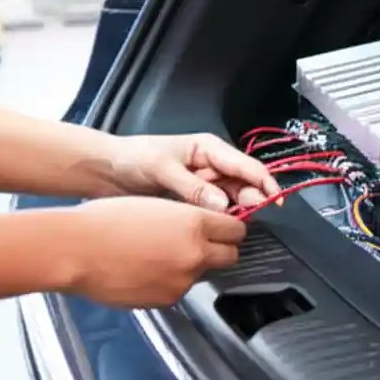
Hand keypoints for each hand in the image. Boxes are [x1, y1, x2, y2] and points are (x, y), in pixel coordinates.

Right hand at [67, 197, 245, 306]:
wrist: (77, 250)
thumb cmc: (107, 221)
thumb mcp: (156, 205)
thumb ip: (187, 217)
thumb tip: (206, 225)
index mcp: (194, 223)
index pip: (236, 230)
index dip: (229, 228)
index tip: (223, 228)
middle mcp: (195, 254)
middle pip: (231, 255)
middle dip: (220, 249)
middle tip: (199, 243)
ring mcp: (182, 281)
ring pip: (203, 273)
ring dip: (191, 266)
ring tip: (159, 255)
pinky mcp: (167, 300)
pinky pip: (180, 288)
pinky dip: (170, 281)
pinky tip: (147, 270)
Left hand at [108, 133, 281, 211]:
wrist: (105, 171)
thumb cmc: (133, 158)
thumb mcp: (162, 168)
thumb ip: (192, 187)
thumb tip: (222, 204)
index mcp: (208, 149)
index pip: (246, 165)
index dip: (264, 182)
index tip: (274, 200)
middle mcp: (211, 166)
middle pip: (242, 185)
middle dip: (249, 201)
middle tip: (246, 219)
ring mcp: (202, 185)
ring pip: (230, 201)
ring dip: (233, 213)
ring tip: (229, 226)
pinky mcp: (192, 202)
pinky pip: (213, 212)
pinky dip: (217, 220)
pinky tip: (215, 230)